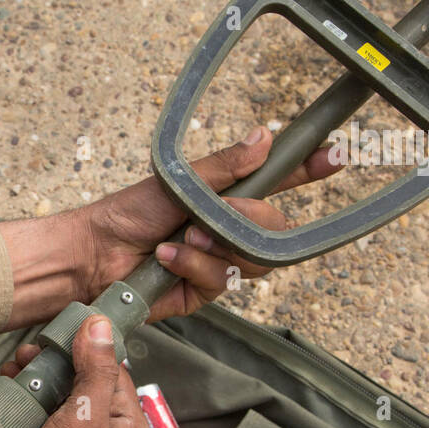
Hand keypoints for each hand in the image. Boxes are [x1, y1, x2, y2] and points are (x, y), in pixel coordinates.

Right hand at [0, 315, 149, 427]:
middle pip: (81, 385)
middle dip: (51, 369)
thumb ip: (94, 370)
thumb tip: (102, 325)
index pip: (110, 368)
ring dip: (35, 390)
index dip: (81, 347)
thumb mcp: (85, 419)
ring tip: (11, 380)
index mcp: (128, 424)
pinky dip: (26, 416)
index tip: (51, 336)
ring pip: (58, 406)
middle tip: (22, 360)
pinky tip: (8, 408)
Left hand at [74, 125, 341, 319]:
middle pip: (273, 228)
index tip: (335, 155)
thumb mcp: (177, 181)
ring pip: (252, 258)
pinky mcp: (203, 290)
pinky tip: (167, 258)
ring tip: (183, 238)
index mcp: (224, 195)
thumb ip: (223, 166)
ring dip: (217, 246)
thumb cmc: (127, 214)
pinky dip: (194, 265)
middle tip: (212, 218)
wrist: (93, 254)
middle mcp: (226, 228)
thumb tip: (265, 137)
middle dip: (248, 221)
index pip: (277, 180)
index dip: (307, 170)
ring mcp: (218, 260)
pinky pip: (220, 279)